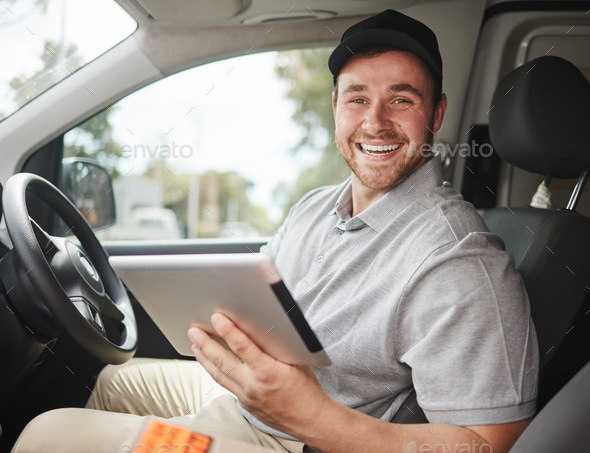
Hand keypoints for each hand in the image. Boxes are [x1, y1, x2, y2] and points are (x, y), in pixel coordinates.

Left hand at [188, 313, 330, 436]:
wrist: (310, 420)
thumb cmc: (307, 390)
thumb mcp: (297, 362)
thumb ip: (277, 347)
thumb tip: (261, 328)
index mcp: (268, 372)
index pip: (242, 347)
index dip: (228, 331)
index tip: (217, 318)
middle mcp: (254, 386)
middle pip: (222, 361)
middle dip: (206, 343)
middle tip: (194, 330)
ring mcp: (247, 397)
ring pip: (219, 374)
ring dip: (204, 358)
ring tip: (195, 344)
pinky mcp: (245, 404)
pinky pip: (225, 384)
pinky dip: (215, 371)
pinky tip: (210, 363)